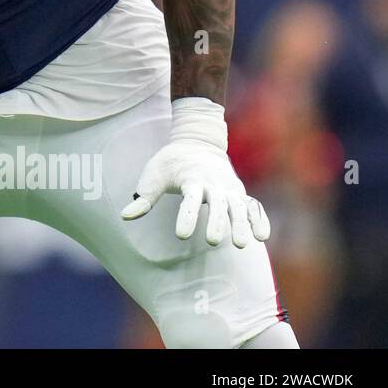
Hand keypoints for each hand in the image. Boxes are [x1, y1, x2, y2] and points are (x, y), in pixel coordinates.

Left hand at [121, 98, 270, 247]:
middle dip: (217, 222)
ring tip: (241, 245)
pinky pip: (254, 205)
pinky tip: (262, 237)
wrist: (197, 142)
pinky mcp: (239, 193)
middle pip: (218, 204)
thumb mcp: (154, 174)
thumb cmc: (170, 163)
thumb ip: (144, 197)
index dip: (186, 217)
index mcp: (192, 178)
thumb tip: (125, 217)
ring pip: (239, 206)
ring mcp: (229, 189)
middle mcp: (214, 183)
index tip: (181, 235)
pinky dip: (259, 218)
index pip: (190, 199)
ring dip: (241, 224)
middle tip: (213, 242)